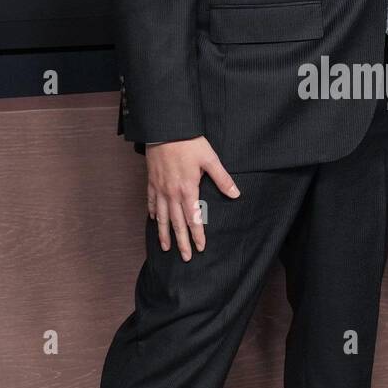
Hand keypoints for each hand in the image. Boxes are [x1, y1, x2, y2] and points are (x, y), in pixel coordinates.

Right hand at [145, 137, 239, 259]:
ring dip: (164, 233)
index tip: (200, 248)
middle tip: (185, 258)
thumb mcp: (210, 159)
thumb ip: (222, 179)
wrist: (165, 129)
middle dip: (182, 242)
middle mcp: (172, 193)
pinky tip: (154, 220)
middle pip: (177, 223)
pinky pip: (151, 202)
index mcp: (188, 190)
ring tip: (166, 248)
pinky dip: (153, 213)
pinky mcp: (152, 181)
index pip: (193, 219)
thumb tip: (236, 194)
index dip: (197, 235)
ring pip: (162, 217)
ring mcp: (160, 189)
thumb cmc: (189, 143)